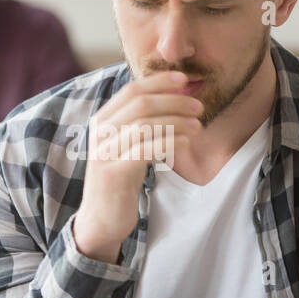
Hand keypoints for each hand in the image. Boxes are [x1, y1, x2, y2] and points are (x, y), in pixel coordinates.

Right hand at [72, 70, 201, 263]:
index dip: (159, 81)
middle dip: (174, 101)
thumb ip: (140, 122)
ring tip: (198, 126)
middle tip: (198, 106)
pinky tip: (185, 143)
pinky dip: (168, 142)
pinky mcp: (114, 174)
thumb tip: (174, 96)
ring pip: (144, 125)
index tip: (184, 79)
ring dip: (176, 121)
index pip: (131, 90)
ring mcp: (105, 153)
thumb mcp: (126, 145)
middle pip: (140, 104)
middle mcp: (100, 132)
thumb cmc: (121, 178)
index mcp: (102, 120)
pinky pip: (144, 150)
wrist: (101, 218)